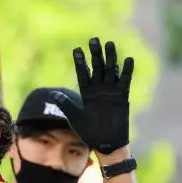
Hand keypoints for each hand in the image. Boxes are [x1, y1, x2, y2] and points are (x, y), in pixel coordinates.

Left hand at [50, 37, 133, 154]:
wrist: (106, 142)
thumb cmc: (89, 131)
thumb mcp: (75, 117)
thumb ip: (66, 104)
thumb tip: (54, 94)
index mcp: (87, 92)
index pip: (83, 73)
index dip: (80, 62)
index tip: (76, 50)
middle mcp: (99, 88)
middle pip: (97, 67)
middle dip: (95, 54)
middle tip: (93, 40)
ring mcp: (111, 91)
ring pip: (110, 70)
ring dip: (110, 57)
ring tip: (110, 43)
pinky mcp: (122, 96)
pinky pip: (124, 81)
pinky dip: (126, 71)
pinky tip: (128, 59)